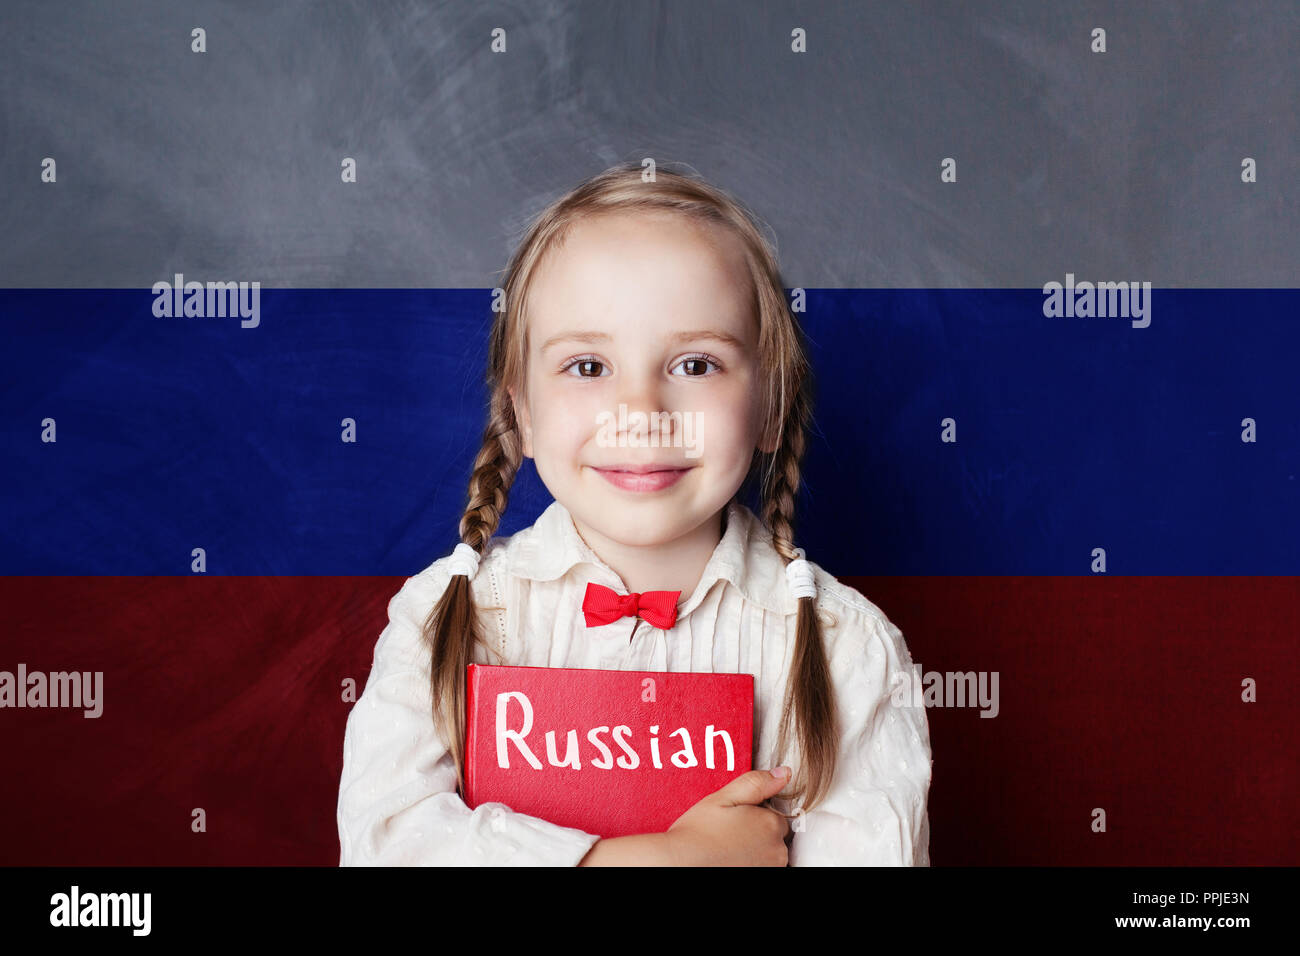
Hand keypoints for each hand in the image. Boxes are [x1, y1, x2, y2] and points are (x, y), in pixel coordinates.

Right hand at [663, 767, 792, 865]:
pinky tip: (730, 859)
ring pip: (768, 855)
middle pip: (774, 837)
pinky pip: (761, 866)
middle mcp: (776, 851)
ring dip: (754, 850)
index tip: (735, 819)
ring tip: (727, 848)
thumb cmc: (697, 834)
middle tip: (728, 833)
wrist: (678, 864)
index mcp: (770, 824)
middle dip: (756, 833)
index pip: (775, 816)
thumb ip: (756, 783)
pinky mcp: (761, 878)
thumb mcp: (723, 798)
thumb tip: (783, 773)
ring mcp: (769, 869)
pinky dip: (749, 863)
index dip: (754, 815)